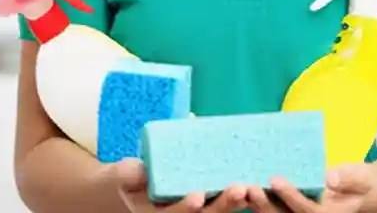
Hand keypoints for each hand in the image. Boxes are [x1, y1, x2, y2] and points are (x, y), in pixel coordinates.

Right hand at [108, 158, 250, 212]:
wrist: (134, 187)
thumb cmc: (128, 180)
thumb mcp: (124, 176)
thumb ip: (132, 174)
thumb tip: (143, 169)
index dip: (185, 207)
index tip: (197, 196)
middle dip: (222, 205)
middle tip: (237, 190)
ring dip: (235, 204)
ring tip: (249, 189)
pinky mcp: (208, 206)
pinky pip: (224, 206)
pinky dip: (238, 198)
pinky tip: (253, 187)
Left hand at [247, 164, 371, 212]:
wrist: (351, 190)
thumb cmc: (356, 183)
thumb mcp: (360, 178)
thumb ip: (348, 178)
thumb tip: (330, 178)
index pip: (306, 210)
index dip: (290, 196)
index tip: (275, 179)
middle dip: (264, 204)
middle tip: (250, 187)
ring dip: (253, 203)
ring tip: (237, 187)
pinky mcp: (281, 210)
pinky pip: (264, 206)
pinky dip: (250, 198)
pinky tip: (236, 184)